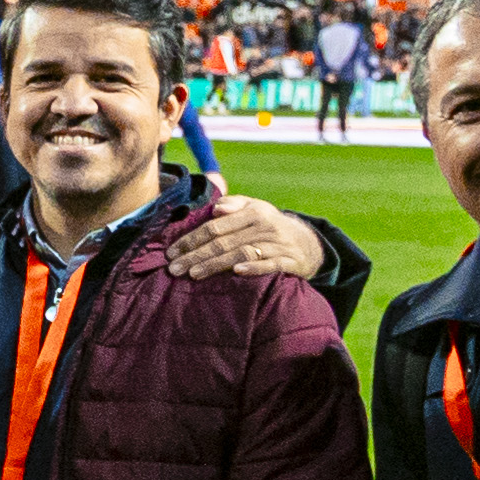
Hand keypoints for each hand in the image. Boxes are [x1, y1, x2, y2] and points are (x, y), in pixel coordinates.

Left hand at [163, 193, 323, 283]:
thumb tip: (215, 207)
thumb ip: (234, 205)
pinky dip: (254, 268)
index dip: (191, 239)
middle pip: (223, 242)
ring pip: (241, 254)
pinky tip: (236, 272)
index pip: (215, 227)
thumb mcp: (255, 209)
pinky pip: (270, 265)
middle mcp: (264, 227)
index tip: (171, 251)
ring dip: (215, 264)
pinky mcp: (289, 261)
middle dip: (195, 255)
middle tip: (173, 268)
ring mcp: (277, 244)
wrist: (308, 243)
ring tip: (192, 274)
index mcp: (252, 213)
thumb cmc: (270, 225)